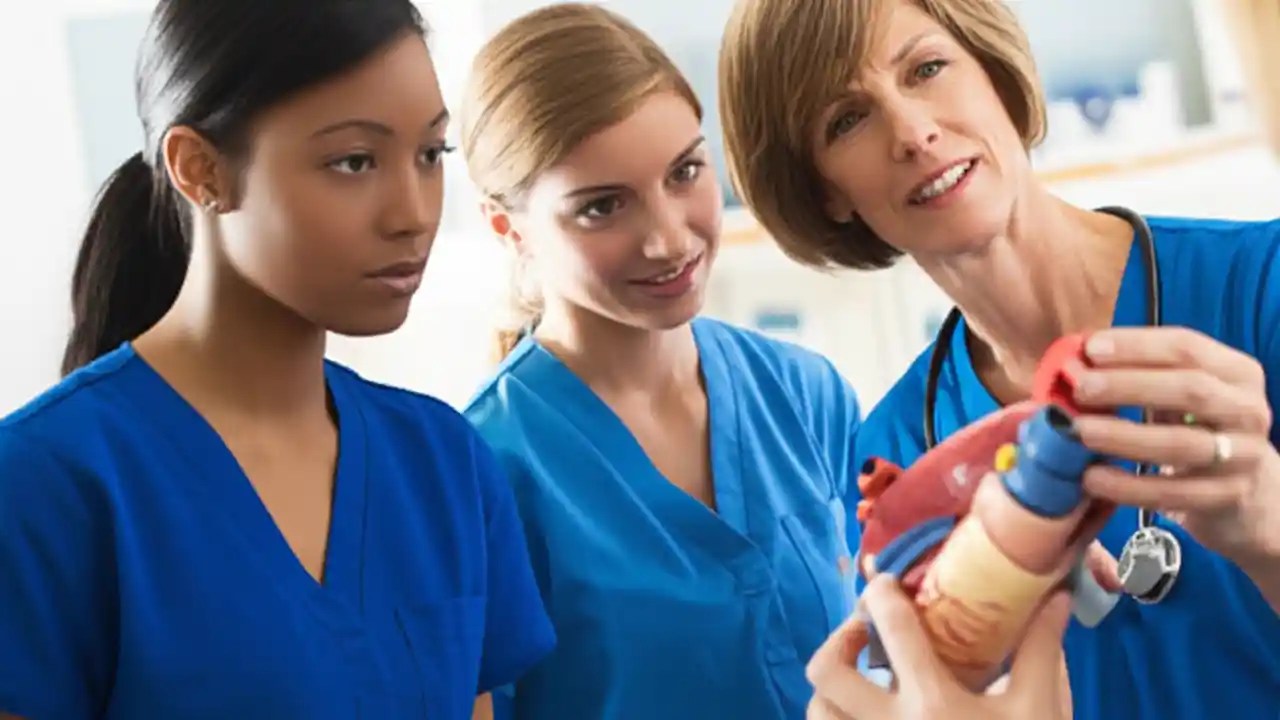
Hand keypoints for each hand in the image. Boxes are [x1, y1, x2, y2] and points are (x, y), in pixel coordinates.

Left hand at [805, 574, 1073, 719]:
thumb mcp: (1041, 709)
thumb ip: (1039, 649)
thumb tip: (1053, 595)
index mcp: (934, 703)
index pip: (893, 628)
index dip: (881, 593)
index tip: (886, 584)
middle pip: (826, 672)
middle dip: (838, 640)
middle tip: (867, 633)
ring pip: (819, 714)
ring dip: (831, 690)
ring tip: (861, 681)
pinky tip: (867, 716)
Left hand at [1069, 327, 1279, 560]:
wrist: (1248, 490)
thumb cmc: (1198, 427)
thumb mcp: (1179, 394)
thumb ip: (1138, 375)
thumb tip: (1073, 363)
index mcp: (1236, 372)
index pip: (1187, 347)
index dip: (1137, 346)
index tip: (1091, 348)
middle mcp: (1247, 410)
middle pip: (1189, 390)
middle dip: (1129, 386)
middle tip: (1081, 389)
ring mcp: (1243, 456)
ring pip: (1181, 444)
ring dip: (1123, 436)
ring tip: (1078, 432)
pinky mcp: (1227, 497)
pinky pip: (1172, 493)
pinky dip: (1127, 486)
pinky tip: (1092, 478)